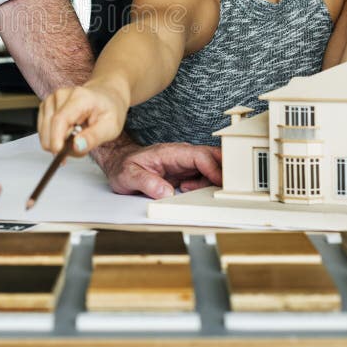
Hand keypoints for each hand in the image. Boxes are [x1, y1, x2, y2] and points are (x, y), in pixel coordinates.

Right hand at [37, 82, 128, 155]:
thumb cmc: (109, 109)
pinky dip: (55, 138)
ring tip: (78, 137)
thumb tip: (76, 146)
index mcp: (79, 97)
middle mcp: (62, 95)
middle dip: (62, 144)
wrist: (106, 96)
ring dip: (59, 142)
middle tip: (81, 146)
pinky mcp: (46, 106)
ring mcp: (52, 99)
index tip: (58, 154)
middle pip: (49, 127)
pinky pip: (44, 130)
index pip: (60, 119)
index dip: (56, 139)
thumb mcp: (111, 126)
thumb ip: (93, 137)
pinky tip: (69, 134)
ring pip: (45, 132)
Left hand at [94, 137, 221, 199]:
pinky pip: (204, 176)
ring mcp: (184, 163)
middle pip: (212, 157)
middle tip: (228, 189)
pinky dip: (204, 185)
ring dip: (212, 181)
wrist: (118, 163)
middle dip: (224, 171)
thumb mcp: (129, 176)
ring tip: (191, 192)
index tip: (221, 184)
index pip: (199, 156)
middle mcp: (181, 155)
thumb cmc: (123, 166)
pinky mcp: (185, 172)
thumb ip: (147, 183)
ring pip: (211, 168)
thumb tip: (166, 193)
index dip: (213, 169)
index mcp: (170, 152)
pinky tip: (187, 192)